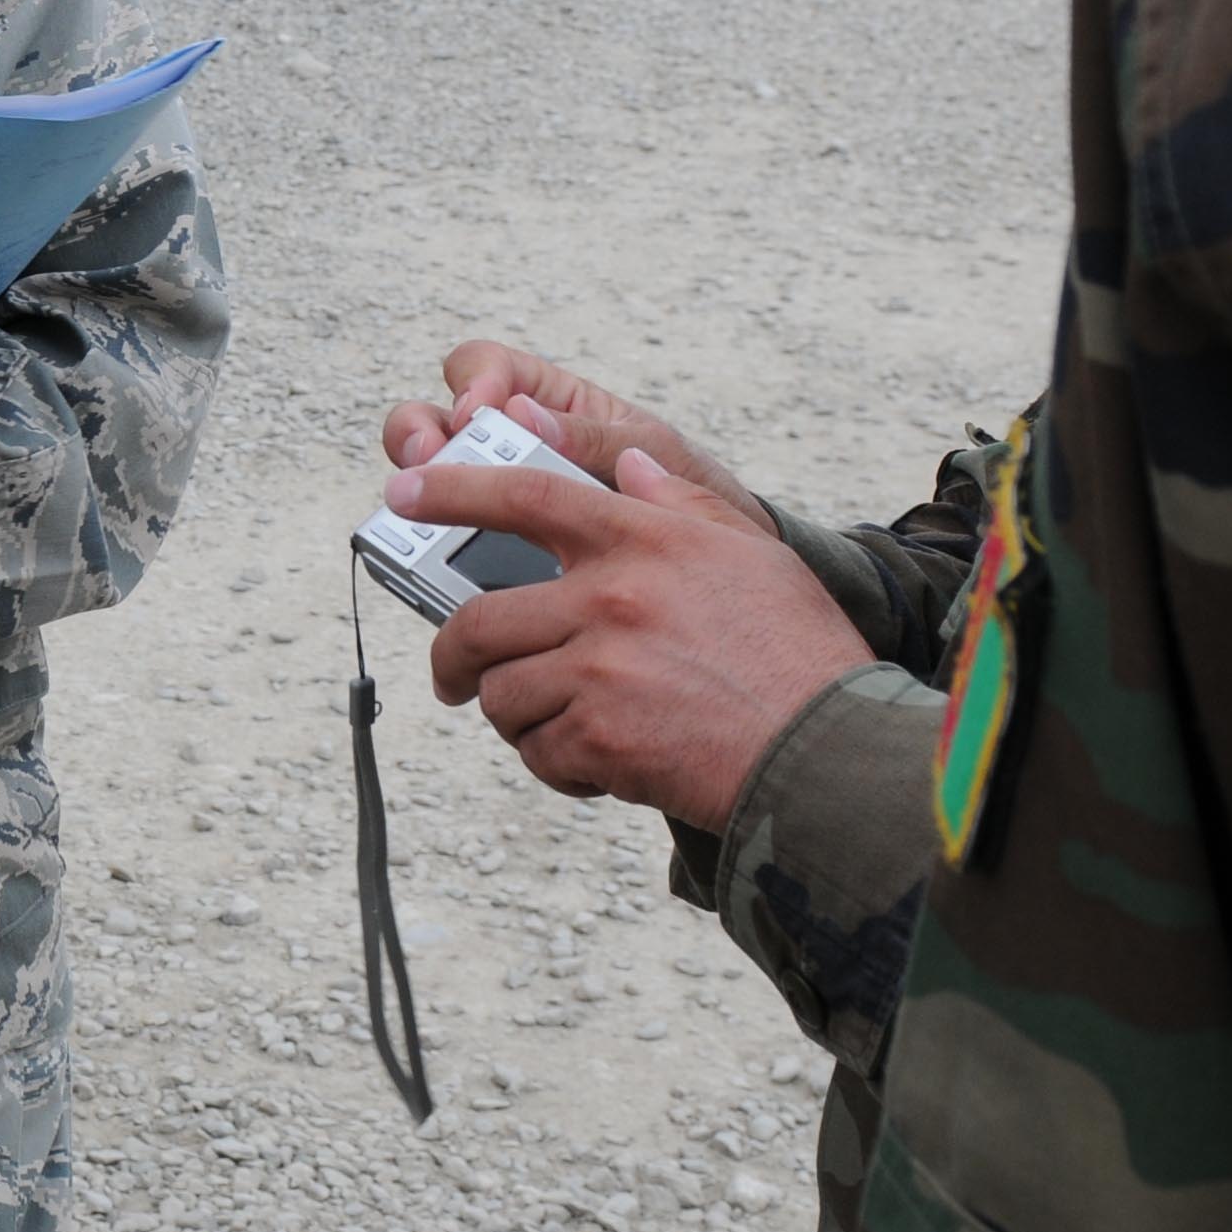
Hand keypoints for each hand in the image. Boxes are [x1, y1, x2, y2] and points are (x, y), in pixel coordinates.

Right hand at [385, 341, 773, 541]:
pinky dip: (437, 561)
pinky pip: (447, 552)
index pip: (485, 368)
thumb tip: (525, 413)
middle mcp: (511, 449)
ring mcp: (496, 507)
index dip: (473, 383)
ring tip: (421, 520)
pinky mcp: (491, 560)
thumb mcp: (666, 460)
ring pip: (430, 487)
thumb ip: (600, 438)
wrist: (725, 585)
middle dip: (417, 437)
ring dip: (421, 499)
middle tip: (426, 462)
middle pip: (431, 422)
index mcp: (552, 406)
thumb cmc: (698, 505)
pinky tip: (449, 576)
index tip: (478, 415)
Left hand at [390, 447, 870, 828]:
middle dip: (452, 658)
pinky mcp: (600, 737)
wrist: (830, 756)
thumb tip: (629, 466)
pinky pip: (537, 751)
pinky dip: (557, 764)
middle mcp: (611, 596)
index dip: (452, 488)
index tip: (401, 491)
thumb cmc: (799, 654)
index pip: (526, 495)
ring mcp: (600, 667)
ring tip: (560, 729)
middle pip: (478, 620)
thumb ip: (683, 504)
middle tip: (454, 679)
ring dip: (518, 718)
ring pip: (502, 693)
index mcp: (644, 538)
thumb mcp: (752, 555)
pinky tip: (600, 765)